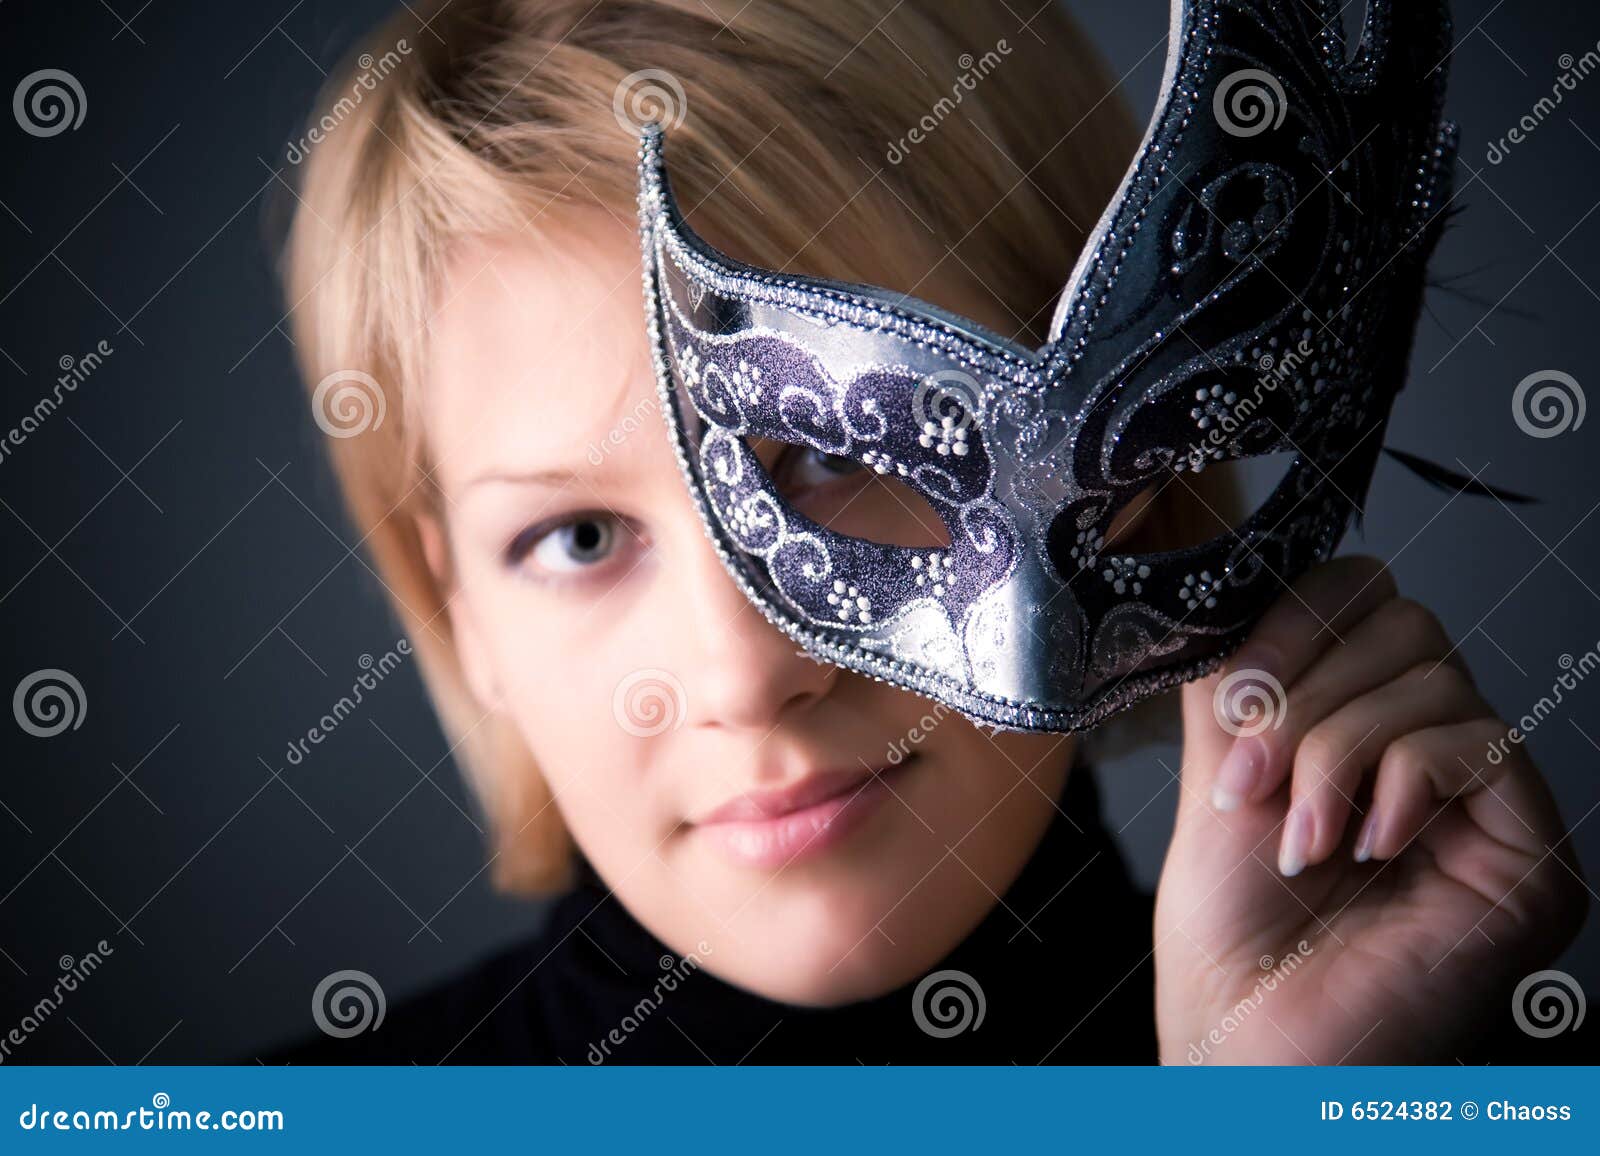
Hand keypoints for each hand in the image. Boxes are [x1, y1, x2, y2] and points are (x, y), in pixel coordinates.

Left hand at [1154, 555, 1588, 1063]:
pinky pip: (1479, 742)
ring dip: (1337, 750)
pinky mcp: (1532, 853)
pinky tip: (1366, 849)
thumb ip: (1243, 681)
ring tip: (1302, 837)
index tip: (1234, 699)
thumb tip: (1239, 593)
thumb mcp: (1219, 774)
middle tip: (1255, 782)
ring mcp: (1488, 806)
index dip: (1294, 624)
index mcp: (1360, 729)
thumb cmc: (1232, 938)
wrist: (1249, 1044)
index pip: (1362, 600)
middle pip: (1402, 623)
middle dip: (1307, 694)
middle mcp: (1432, 758)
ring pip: (1432, 676)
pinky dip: (1401, 780)